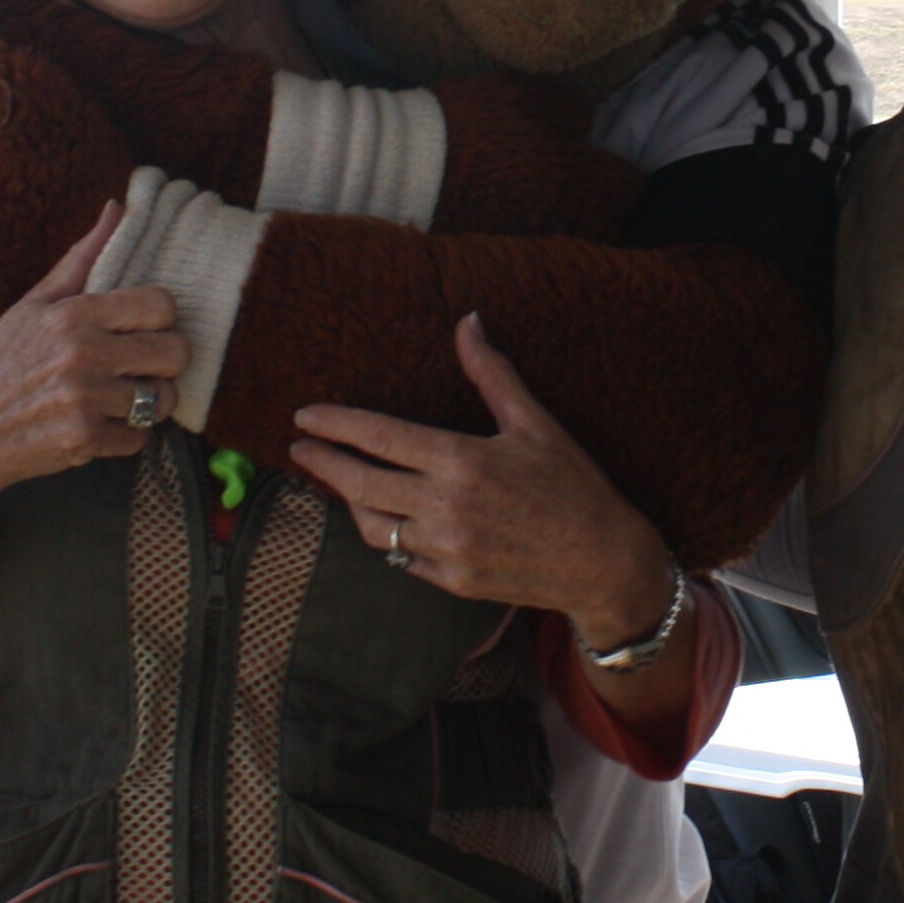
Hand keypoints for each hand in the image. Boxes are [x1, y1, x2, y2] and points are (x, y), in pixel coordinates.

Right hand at [0, 201, 189, 497]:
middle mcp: (83, 355)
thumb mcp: (31, 306)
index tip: (146, 327)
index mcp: (73, 315)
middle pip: (177, 352)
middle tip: (145, 365)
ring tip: (123, 396)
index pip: (162, 304)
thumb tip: (117, 208)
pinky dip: (125, 435)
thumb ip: (80, 260)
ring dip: (150, 401)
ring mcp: (85, 401)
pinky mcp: (85, 441)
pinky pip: (140, 438)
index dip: (162, 317)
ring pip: (164, 399)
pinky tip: (99, 424)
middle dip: (167, 360)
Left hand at [289, 316, 673, 645]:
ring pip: (373, 528)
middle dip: (323, 464)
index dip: (336, 426)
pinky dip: (389, 537)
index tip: (305, 417)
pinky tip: (388, 520)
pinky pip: (402, 559)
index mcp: (463, 461)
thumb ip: (492, 374)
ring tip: (343, 482)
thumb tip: (468, 321)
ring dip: (351, 503)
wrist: (604, 562)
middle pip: (361, 484)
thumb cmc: (574, 485)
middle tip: (299, 449)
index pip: (379, 438)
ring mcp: (446, 550)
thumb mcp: (536, 423)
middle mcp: (445, 508)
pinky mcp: (452, 582)